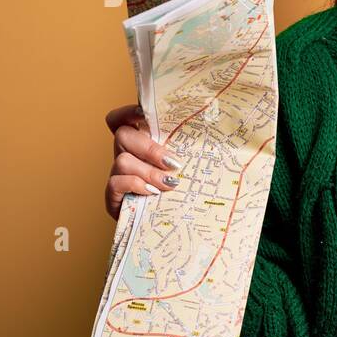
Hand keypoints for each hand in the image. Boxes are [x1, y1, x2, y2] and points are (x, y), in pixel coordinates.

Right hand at [103, 103, 185, 220]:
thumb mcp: (186, 166)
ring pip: (122, 160)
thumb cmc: (182, 190)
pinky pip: (115, 182)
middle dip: (149, 148)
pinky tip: (152, 193)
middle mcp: (126, 154)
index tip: (144, 113)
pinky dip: (136, 185)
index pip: (122, 119)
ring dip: (149, 172)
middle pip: (123, 135)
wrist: (170, 224)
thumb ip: (191, 150)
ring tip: (169, 184)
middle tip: (173, 163)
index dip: (127, 112)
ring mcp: (118, 175)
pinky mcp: (114, 196)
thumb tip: (223, 132)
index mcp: (142, 143)